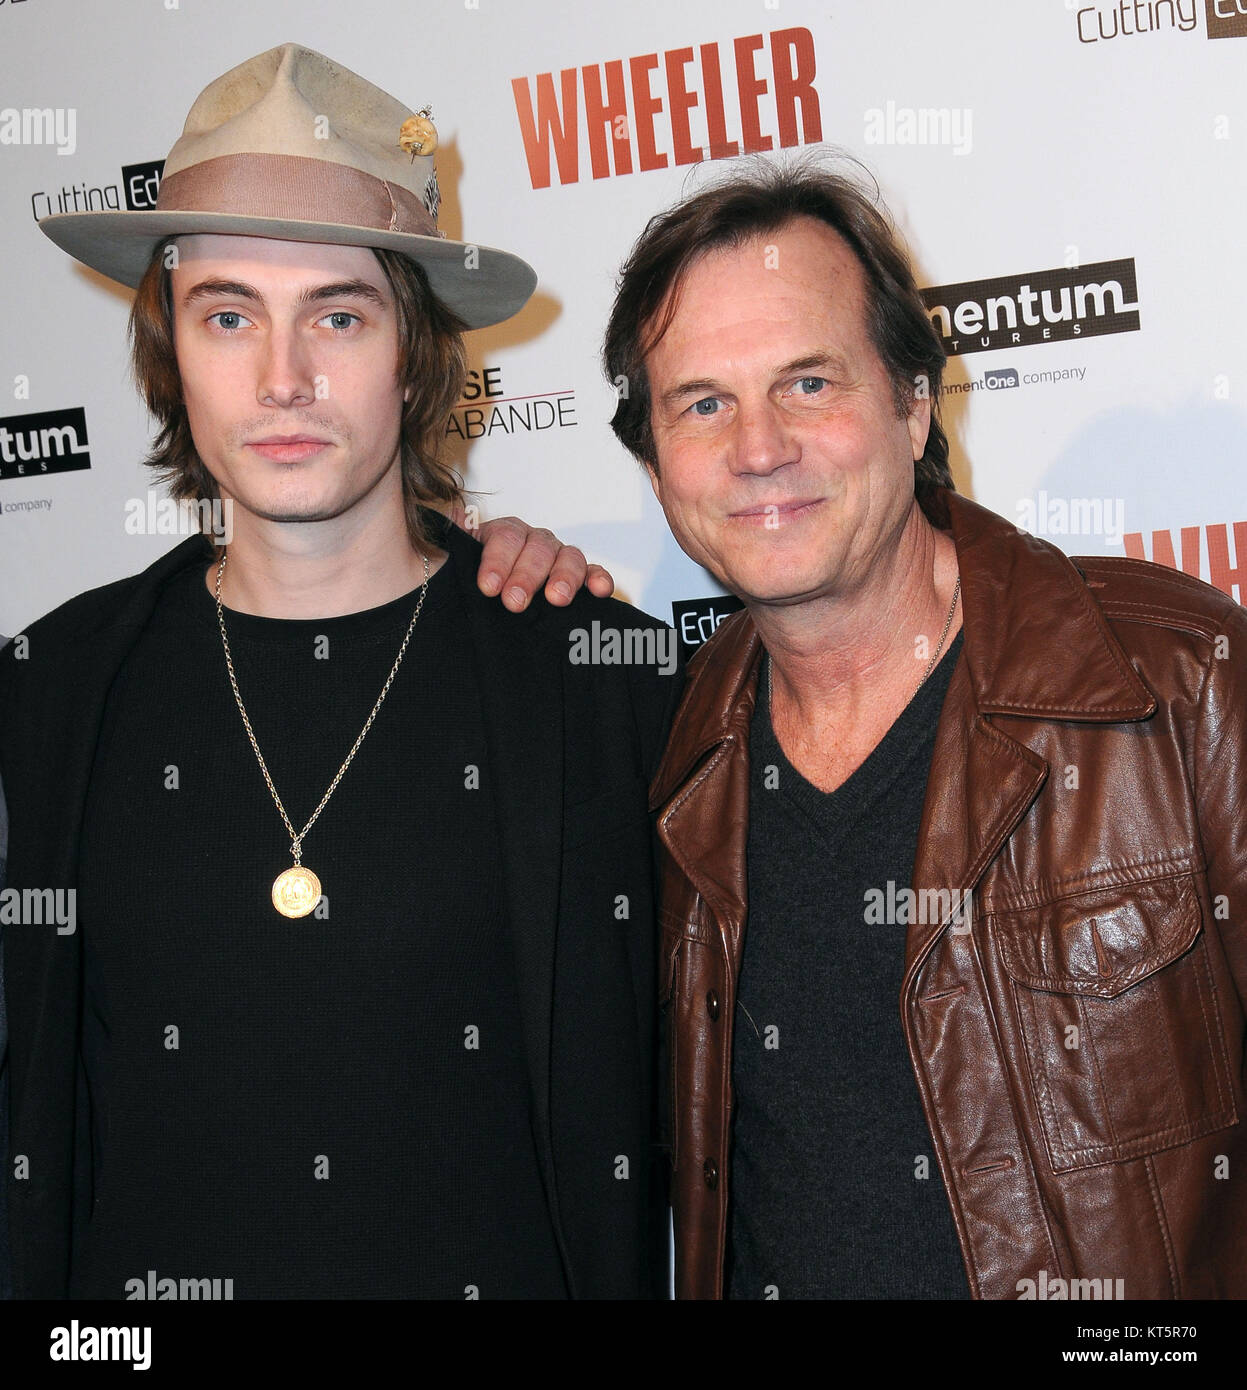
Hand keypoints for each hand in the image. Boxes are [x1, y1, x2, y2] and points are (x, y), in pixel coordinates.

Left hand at [450, 505, 615, 610]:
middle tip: (515, 602)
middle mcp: (533, 542)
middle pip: (537, 548)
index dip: (497, 562)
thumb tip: (455, 514)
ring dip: (564, 577)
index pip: (504, 538)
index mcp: (503, 534)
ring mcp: (558, 559)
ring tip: (556, 599)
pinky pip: (593, 573)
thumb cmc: (469, 584)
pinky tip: (600, 591)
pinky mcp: (579, 579)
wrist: (487, 603)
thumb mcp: (455, 563)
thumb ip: (454, 542)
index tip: (488, 587)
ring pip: (568, 557)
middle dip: (526, 575)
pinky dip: (599, 579)